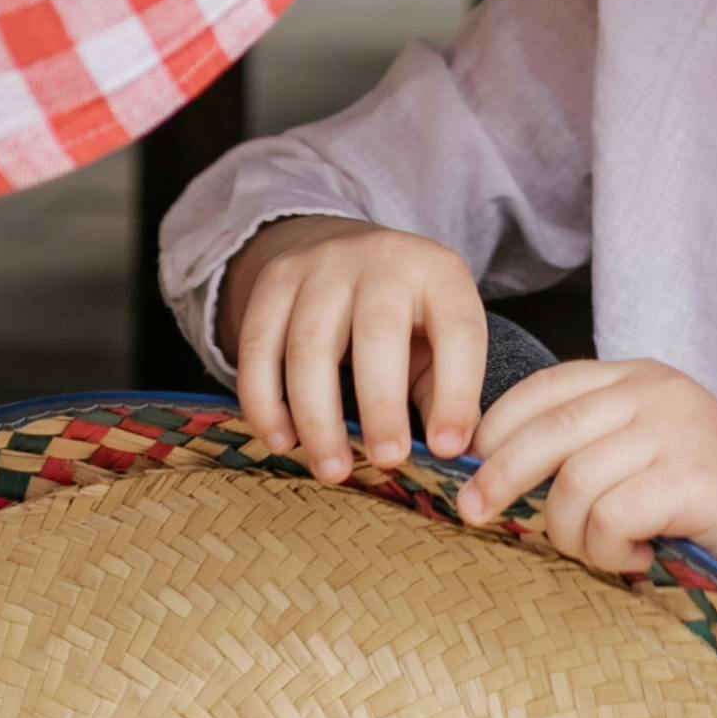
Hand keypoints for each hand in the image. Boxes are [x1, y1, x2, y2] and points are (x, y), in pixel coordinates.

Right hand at [223, 216, 486, 482]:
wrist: (342, 246)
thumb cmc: (405, 315)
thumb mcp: (441, 337)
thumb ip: (445, 391)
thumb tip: (448, 455)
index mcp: (439, 273)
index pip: (458, 331)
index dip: (457, 394)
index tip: (448, 449)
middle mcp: (382, 259)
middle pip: (377, 332)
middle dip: (381, 405)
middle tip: (387, 461)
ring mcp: (321, 265)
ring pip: (310, 345)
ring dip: (318, 417)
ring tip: (333, 470)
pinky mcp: (273, 281)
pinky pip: (258, 347)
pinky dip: (265, 402)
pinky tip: (282, 442)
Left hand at [456, 358, 716, 640]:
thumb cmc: (708, 505)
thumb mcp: (643, 454)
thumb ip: (585, 446)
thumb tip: (487, 474)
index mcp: (638, 379)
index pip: (544, 387)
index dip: (495, 428)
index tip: (467, 471)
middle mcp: (655, 393)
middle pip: (545, 431)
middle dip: (498, 478)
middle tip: (476, 516)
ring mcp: (676, 431)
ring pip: (573, 482)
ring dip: (569, 534)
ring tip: (601, 553)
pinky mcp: (692, 478)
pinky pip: (611, 517)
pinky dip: (608, 550)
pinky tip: (634, 559)